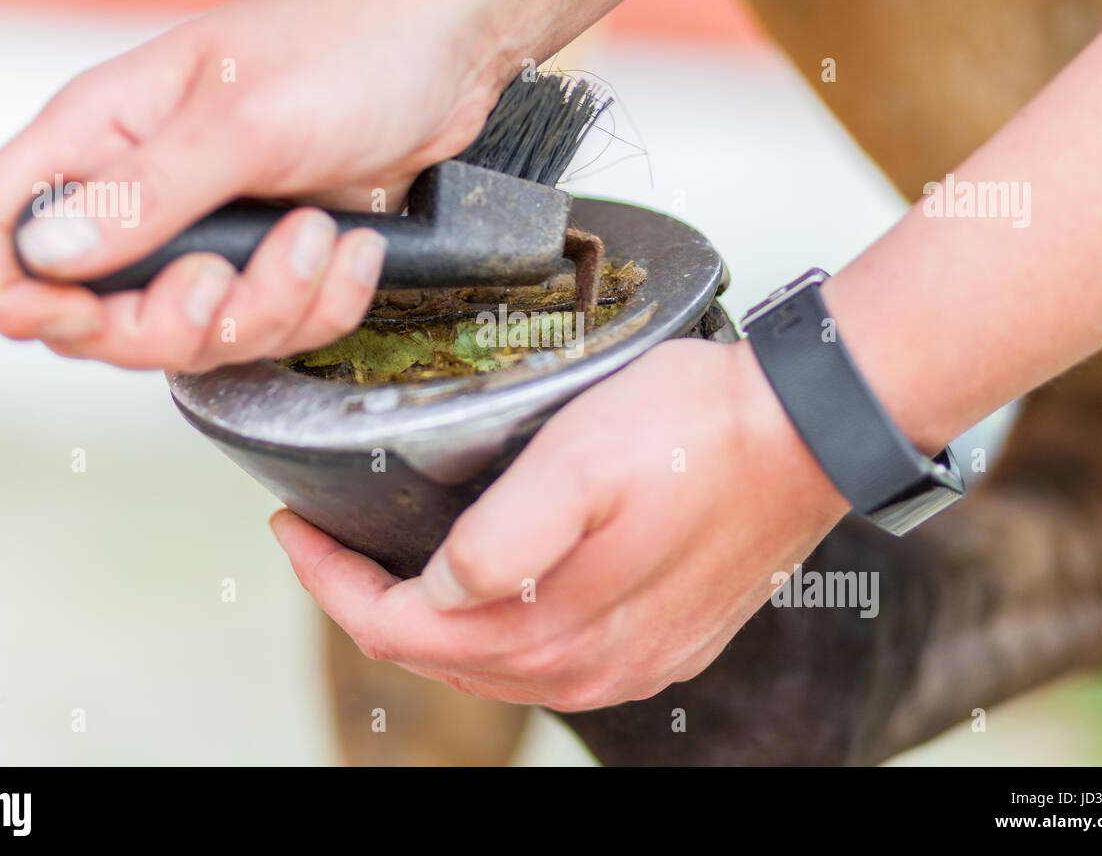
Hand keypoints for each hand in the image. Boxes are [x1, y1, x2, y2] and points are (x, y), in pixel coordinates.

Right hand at [0, 0, 501, 370]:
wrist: (445, 51)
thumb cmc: (345, 49)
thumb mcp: (243, 120)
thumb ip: (147, 192)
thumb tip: (50, 254)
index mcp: (103, 137)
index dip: (18, 292)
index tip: (81, 311)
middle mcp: (144, 193)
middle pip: (99, 320)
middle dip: (172, 322)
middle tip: (223, 277)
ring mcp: (210, 233)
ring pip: (200, 336)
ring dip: (271, 305)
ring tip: (317, 234)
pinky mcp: (271, 261)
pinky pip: (275, 329)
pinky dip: (323, 306)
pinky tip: (353, 250)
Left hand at [271, 338, 848, 709]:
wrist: (804, 433)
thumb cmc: (696, 434)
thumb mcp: (579, 464)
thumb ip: (498, 542)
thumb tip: (434, 589)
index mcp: (550, 632)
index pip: (395, 631)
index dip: (329, 583)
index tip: (297, 529)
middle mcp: (584, 667)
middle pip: (436, 654)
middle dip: (368, 599)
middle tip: (335, 539)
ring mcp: (625, 662)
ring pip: (488, 660)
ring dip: (428, 614)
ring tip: (394, 556)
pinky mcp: (657, 642)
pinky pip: (547, 654)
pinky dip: (493, 623)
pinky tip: (487, 581)